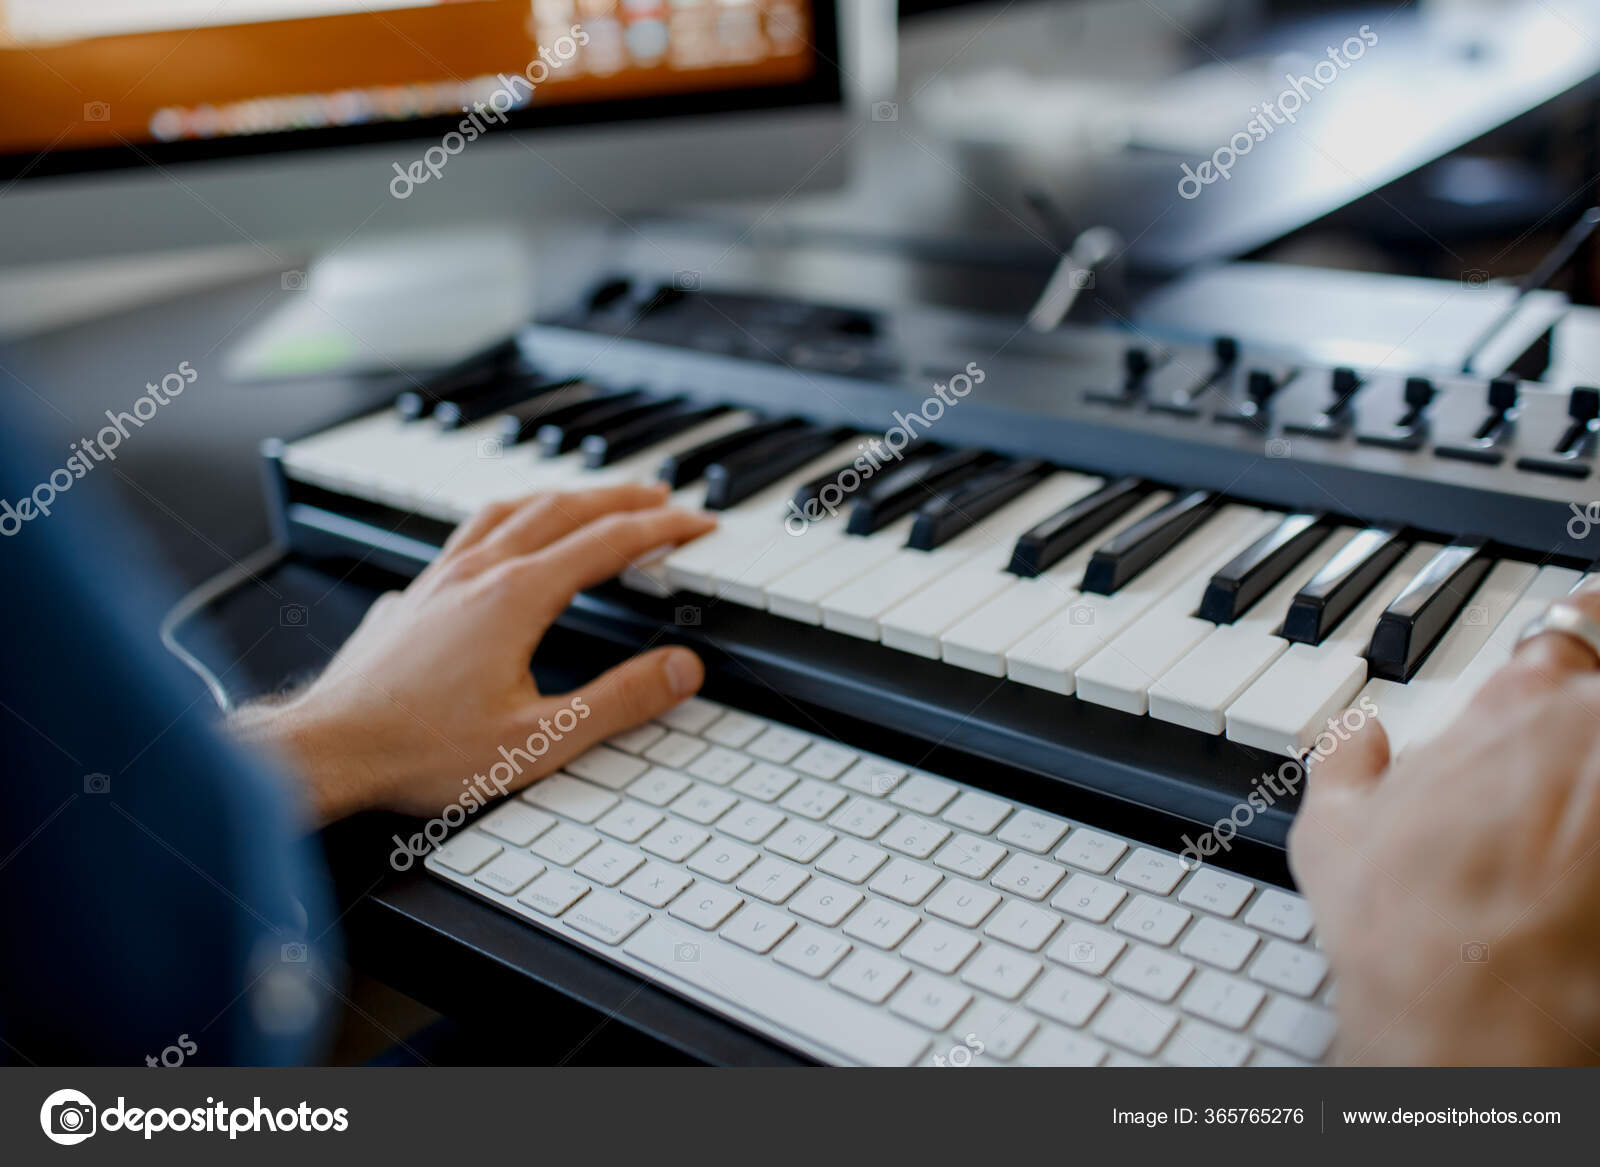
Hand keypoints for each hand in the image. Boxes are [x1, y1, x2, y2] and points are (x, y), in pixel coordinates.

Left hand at [233, 482, 715, 823]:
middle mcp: (478, 573)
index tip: (696, 524)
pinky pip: (469, 531)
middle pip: (563, 510)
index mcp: (517, 597)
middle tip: (660, 498)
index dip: (662, 531)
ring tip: (588, 498)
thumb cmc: (419, 748)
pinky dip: (507, 517)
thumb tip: (680, 669)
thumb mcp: (538, 739)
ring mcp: (440, 578)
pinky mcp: (414, 594)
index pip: (608, 543)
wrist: (328, 749)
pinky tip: (500, 538)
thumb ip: (617, 701)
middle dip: (620, 499)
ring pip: (510, 510)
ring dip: (562, 497)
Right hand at [1290, 586, 1599, 1064]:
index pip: (1576, 628)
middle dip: (1589, 714)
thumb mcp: (1333, 829)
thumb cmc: (1405, 920)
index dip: (1582, 633)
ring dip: (1597, 766)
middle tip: (1570, 748)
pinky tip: (1589, 863)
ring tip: (1576, 806)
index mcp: (1516, 705)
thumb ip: (1345, 758)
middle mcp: (1590, 731)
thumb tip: (1357, 733)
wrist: (1470, 1006)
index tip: (1581, 646)